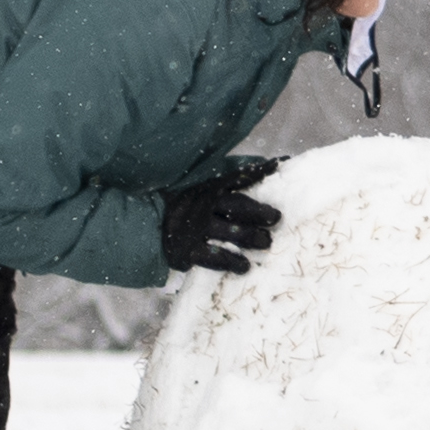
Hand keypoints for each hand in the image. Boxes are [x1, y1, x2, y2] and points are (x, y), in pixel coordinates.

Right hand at [161, 172, 281, 277]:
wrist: (153, 227)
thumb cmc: (192, 207)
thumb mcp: (206, 188)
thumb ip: (236, 179)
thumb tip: (273, 164)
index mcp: (209, 189)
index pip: (236, 178)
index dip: (256, 172)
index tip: (276, 168)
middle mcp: (203, 206)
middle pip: (236, 206)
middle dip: (259, 212)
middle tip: (276, 218)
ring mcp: (196, 229)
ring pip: (229, 233)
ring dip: (250, 238)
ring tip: (265, 242)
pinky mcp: (189, 251)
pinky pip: (214, 257)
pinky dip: (231, 262)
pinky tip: (244, 266)